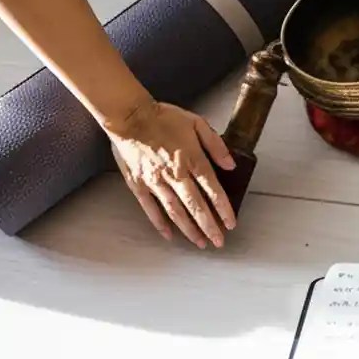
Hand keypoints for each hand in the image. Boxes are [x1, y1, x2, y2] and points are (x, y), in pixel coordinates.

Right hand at [108, 100, 236, 247]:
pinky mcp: (138, 184)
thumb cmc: (163, 117)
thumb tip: (231, 165)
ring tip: (200, 243)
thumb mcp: (196, 123)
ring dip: (189, 229)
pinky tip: (169, 235)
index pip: (213, 190)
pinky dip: (160, 223)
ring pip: (175, 211)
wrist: (128, 114)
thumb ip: (216, 145)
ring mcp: (155, 181)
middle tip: (219, 242)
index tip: (231, 223)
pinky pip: (150, 208)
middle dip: (209, 226)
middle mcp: (175, 174)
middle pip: (196, 206)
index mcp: (192, 159)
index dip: (224, 209)